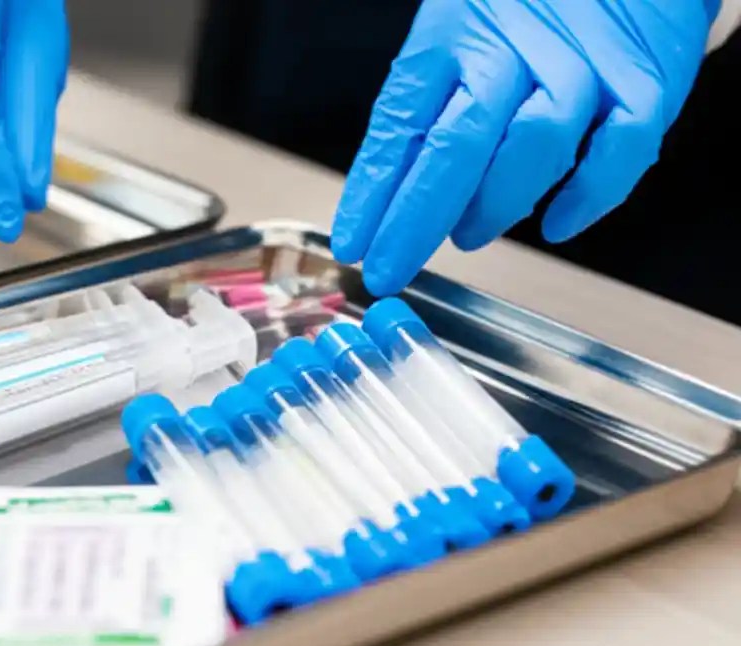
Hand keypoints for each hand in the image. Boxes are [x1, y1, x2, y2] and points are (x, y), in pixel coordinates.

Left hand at [331, 0, 714, 295]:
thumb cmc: (527, 1)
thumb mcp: (460, 31)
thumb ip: (434, 105)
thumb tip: (391, 197)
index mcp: (452, 33)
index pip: (400, 123)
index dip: (372, 194)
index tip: (353, 245)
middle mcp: (511, 47)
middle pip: (458, 144)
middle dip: (416, 220)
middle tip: (392, 268)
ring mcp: (580, 63)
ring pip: (535, 146)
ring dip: (495, 206)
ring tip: (468, 236)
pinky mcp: (643, 79)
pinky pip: (619, 147)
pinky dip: (590, 195)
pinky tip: (560, 225)